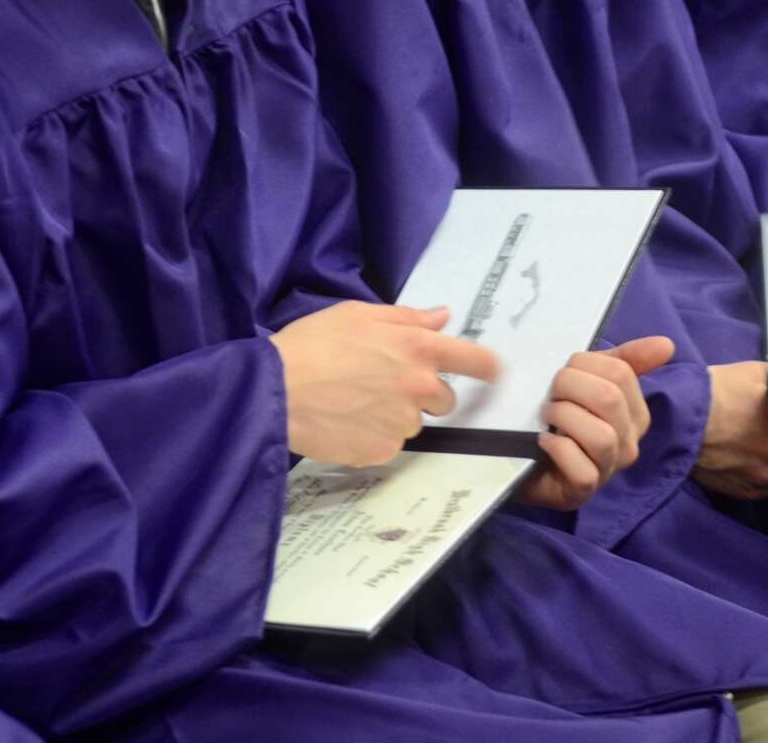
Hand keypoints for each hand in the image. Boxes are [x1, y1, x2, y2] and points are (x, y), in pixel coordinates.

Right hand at [271, 301, 498, 466]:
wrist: (274, 390)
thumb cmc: (313, 343)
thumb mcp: (359, 314)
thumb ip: (407, 318)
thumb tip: (442, 317)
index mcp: (417, 348)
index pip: (475, 360)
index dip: (488, 366)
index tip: (493, 372)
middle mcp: (418, 388)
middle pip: (445, 399)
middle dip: (424, 392)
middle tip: (385, 381)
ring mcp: (402, 424)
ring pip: (414, 422)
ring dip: (396, 414)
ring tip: (355, 400)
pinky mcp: (382, 452)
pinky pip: (389, 443)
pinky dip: (374, 435)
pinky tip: (346, 420)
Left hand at [519, 336, 674, 510]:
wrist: (522, 454)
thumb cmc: (561, 412)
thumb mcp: (589, 378)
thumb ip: (624, 360)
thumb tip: (668, 344)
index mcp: (636, 413)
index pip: (621, 373)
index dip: (583, 364)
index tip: (565, 371)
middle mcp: (629, 443)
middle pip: (609, 399)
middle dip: (569, 385)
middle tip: (551, 393)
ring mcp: (608, 469)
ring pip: (601, 437)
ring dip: (564, 417)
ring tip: (548, 417)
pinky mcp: (583, 490)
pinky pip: (583, 471)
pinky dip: (558, 450)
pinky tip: (544, 442)